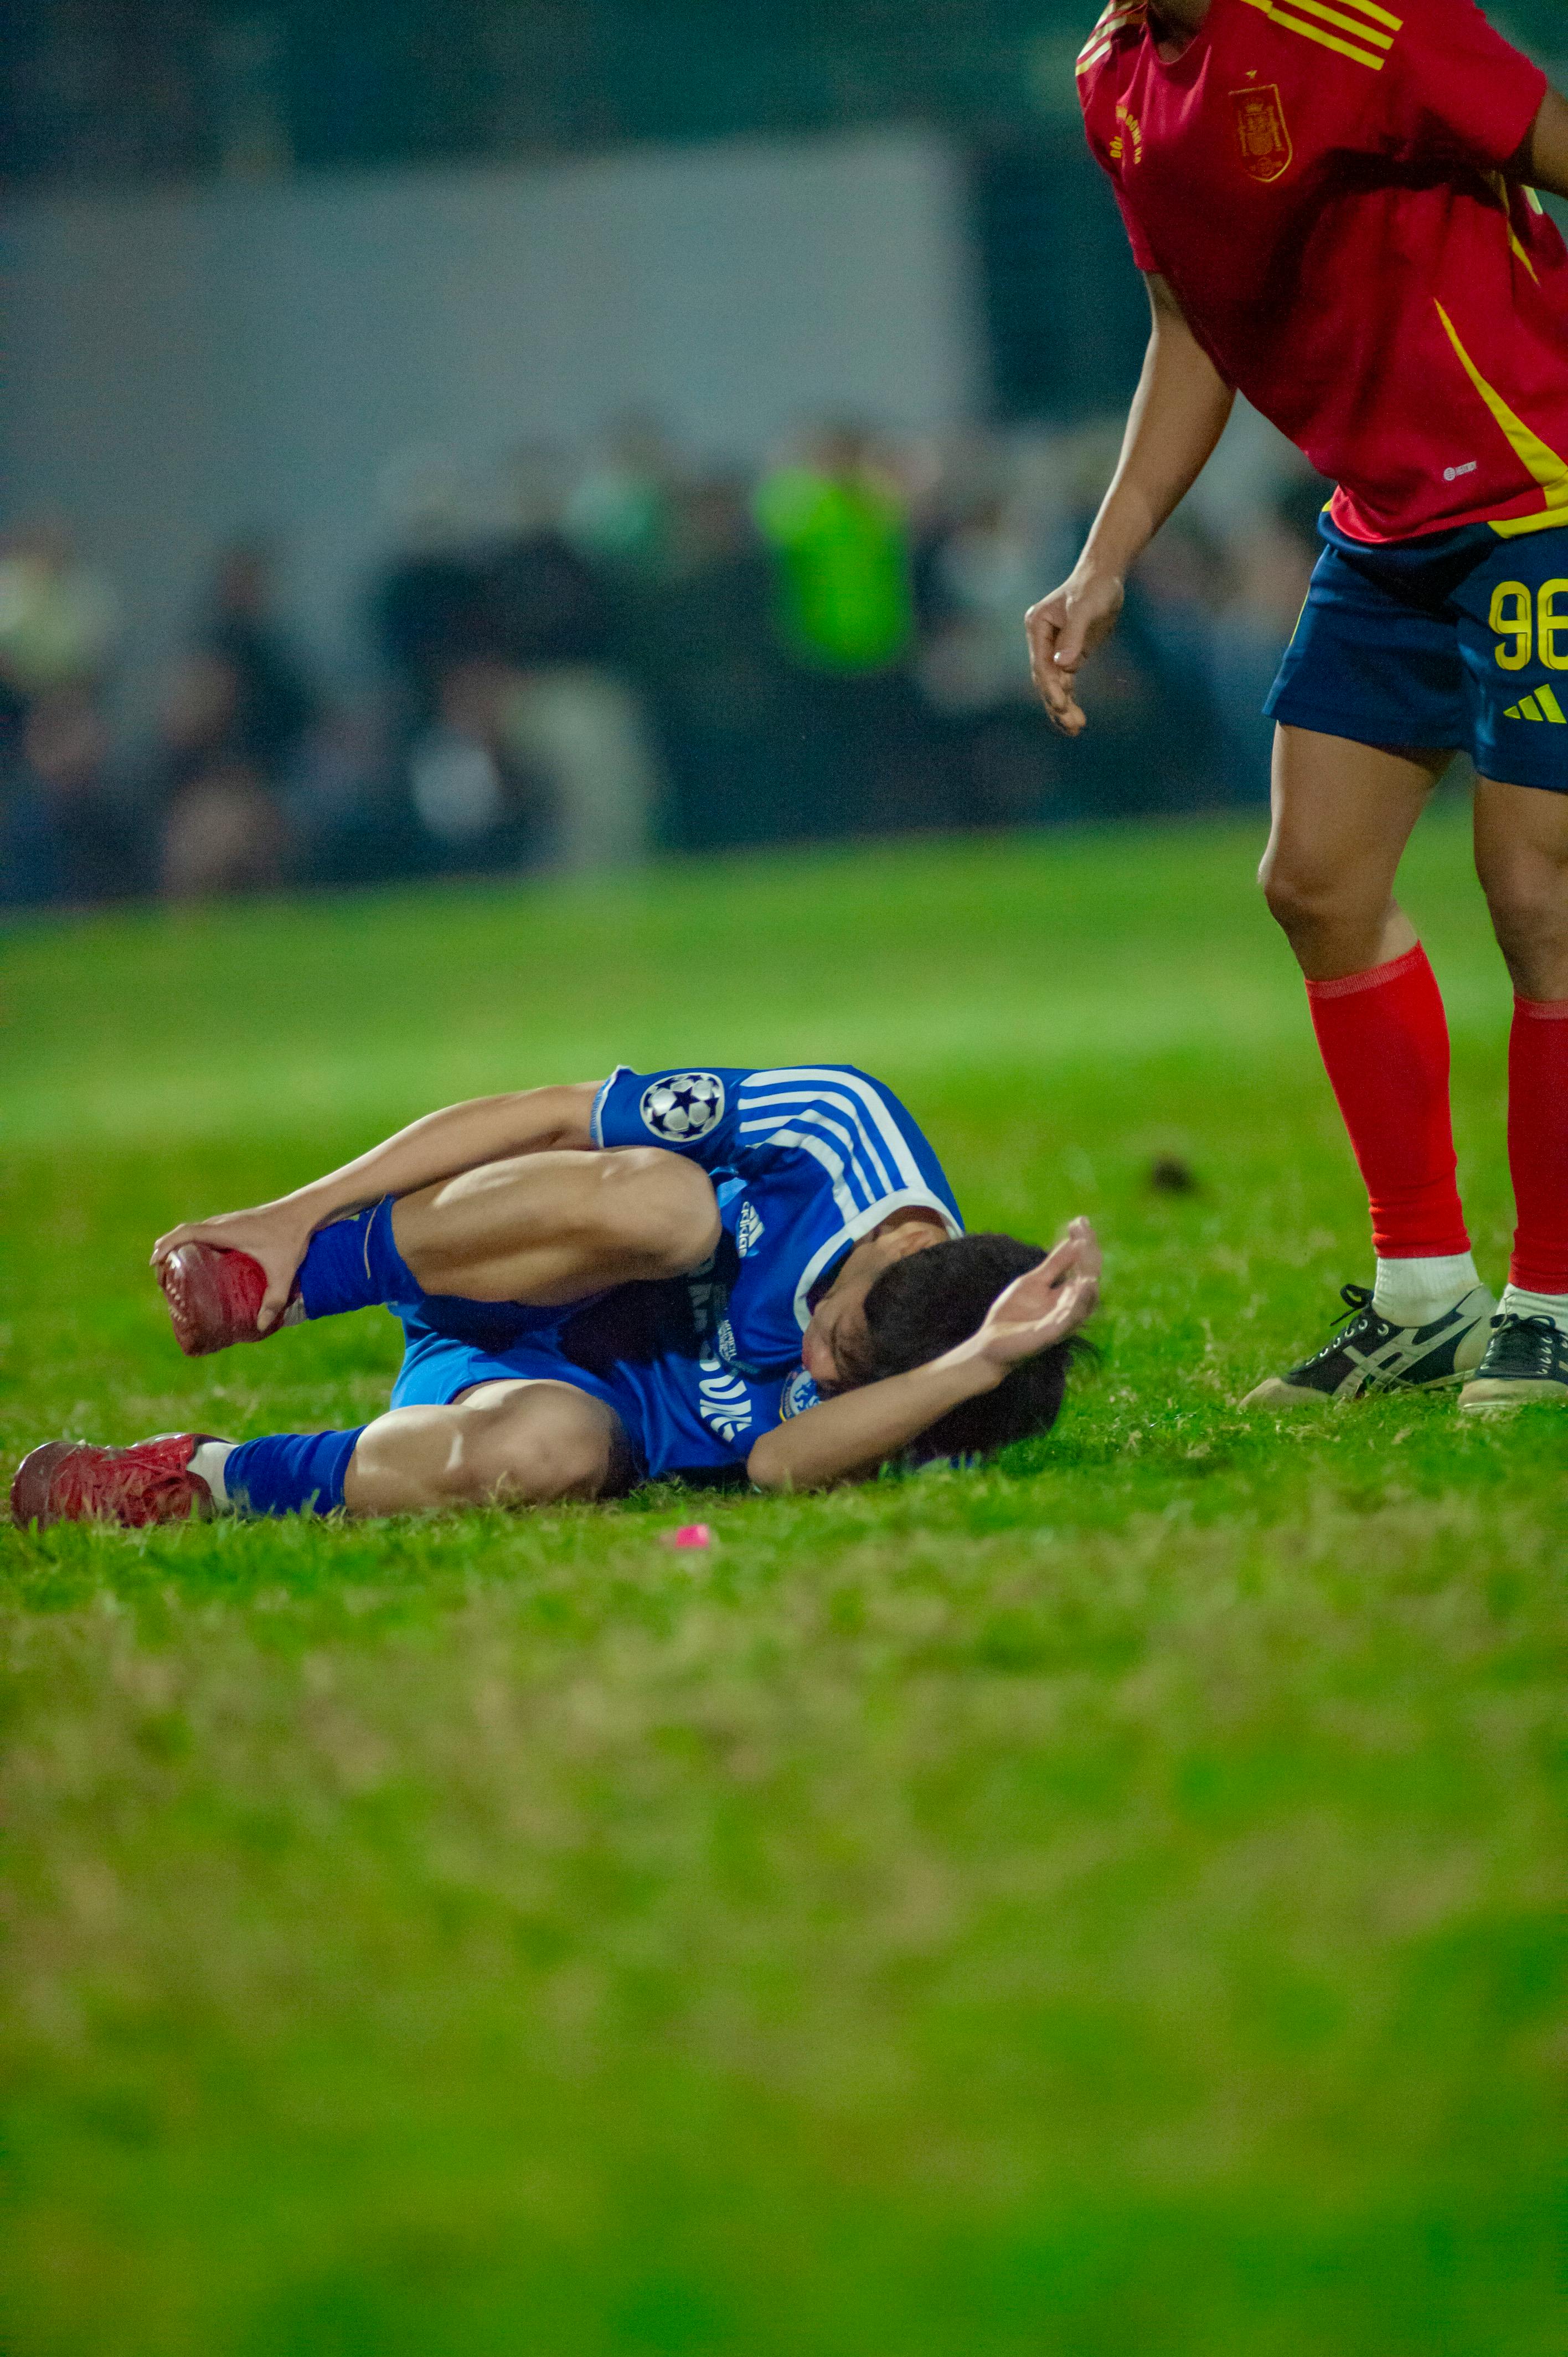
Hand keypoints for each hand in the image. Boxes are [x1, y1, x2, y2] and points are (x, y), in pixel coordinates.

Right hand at [150, 1201, 315, 1334]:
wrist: (307, 1210)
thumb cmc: (293, 1238)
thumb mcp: (284, 1273)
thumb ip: (274, 1300)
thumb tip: (261, 1326)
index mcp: (226, 1231)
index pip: (186, 1233)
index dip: (167, 1245)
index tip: (155, 1261)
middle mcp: (224, 1223)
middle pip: (186, 1232)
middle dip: (168, 1249)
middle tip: (162, 1272)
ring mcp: (231, 1221)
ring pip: (198, 1230)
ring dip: (182, 1244)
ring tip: (175, 1267)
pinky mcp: (240, 1222)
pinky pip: (210, 1230)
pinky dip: (197, 1241)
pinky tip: (202, 1258)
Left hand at [970, 1218, 1101, 1374]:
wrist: (990, 1343)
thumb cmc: (1013, 1314)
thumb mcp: (1033, 1281)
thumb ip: (1054, 1265)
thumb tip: (1074, 1241)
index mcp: (1067, 1295)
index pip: (1084, 1267)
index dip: (1084, 1244)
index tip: (1080, 1221)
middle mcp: (1070, 1308)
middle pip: (1090, 1279)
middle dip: (1089, 1254)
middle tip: (1083, 1231)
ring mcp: (1063, 1322)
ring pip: (1086, 1300)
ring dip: (1089, 1275)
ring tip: (1089, 1252)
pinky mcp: (1052, 1334)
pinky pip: (1071, 1318)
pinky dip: (1079, 1301)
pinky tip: (1083, 1284)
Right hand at [1025, 572, 1124, 735]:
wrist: (1105, 577)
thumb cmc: (1094, 587)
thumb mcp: (1086, 608)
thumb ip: (1074, 635)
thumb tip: (1064, 667)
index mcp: (1037, 626)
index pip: (1041, 664)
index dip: (1051, 687)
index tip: (1062, 706)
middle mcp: (1041, 640)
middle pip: (1045, 679)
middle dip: (1058, 704)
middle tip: (1074, 726)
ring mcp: (1054, 650)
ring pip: (1055, 685)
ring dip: (1063, 708)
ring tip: (1076, 729)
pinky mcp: (1068, 655)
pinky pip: (1066, 683)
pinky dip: (1070, 700)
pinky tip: (1076, 720)